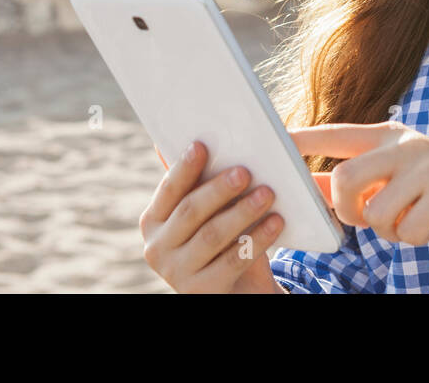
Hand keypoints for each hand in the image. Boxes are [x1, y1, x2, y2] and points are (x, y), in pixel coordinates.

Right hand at [140, 140, 286, 292]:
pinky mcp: (202, 291)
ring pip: (212, 236)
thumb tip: (195, 138)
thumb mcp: (209, 212)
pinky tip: (276, 222)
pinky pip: (233, 261)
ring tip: (268, 193)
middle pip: (190, 211)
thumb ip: (200, 182)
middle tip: (245, 171)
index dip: (184, 168)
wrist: (237, 290)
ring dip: (242, 212)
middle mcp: (157, 248)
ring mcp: (177, 274)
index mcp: (153, 221)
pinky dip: (257, 239)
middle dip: (219, 189)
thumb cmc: (223, 238)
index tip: (202, 145)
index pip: (169, 190)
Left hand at [289, 120, 428, 258]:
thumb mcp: (399, 180)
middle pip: (344, 179)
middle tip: (367, 217)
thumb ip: (358, 178)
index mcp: (392, 136)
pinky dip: (414, 239)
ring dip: (388, 229)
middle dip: (348, 210)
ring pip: (374, 212)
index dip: (304, 139)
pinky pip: (406, 230)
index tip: (275, 141)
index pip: (337, 134)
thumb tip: (309, 180)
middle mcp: (407, 144)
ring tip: (411, 219)